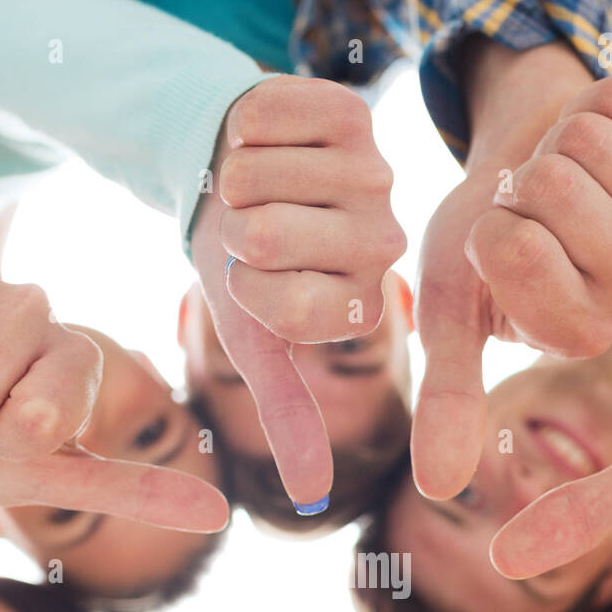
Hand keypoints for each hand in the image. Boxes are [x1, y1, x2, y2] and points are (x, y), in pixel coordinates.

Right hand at [191, 77, 406, 508]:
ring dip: (232, 179)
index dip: (242, 287)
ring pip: (261, 177)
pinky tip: (261, 140)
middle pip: (270, 238)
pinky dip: (240, 130)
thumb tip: (312, 500)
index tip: (250, 278)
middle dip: (232, 231)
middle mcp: (385, 240)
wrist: (227, 171)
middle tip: (251, 225)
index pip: (285, 305)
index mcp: (365, 302)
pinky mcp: (351, 110)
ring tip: (255, 183)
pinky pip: (264, 120)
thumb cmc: (237, 262)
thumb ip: (287, 414)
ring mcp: (373, 171)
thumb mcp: (256, 343)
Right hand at [412, 72, 611, 498]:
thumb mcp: (450, 314)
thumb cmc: (483, 239)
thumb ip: (449, 398)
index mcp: (577, 335)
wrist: (529, 161)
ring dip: (558, 139)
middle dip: (524, 178)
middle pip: (553, 185)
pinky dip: (595, 100)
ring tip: (570, 175)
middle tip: (538, 206)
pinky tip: (607, 143)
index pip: (512, 243)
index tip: (503, 245)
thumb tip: (435, 491)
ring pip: (587, 138)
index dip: (487, 225)